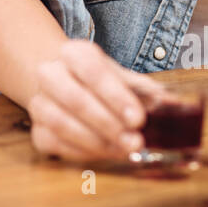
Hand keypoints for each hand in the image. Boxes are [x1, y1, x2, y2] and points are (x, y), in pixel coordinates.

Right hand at [28, 39, 164, 161]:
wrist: (64, 83)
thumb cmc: (99, 82)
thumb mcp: (123, 78)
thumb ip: (146, 91)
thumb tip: (171, 105)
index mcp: (74, 53)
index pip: (92, 70)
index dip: (116, 96)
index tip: (139, 119)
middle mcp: (50, 73)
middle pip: (74, 98)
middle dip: (107, 124)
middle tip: (134, 141)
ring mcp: (39, 101)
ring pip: (60, 123)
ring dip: (95, 142)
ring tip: (123, 150)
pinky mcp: (36, 129)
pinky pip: (54, 144)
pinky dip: (81, 153)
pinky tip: (104, 153)